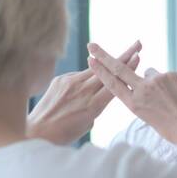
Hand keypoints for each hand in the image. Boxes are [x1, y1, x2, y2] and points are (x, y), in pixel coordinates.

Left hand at [26, 40, 140, 143]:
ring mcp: (71, 83)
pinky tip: (90, 80)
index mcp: (93, 106)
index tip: (138, 57)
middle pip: (108, 70)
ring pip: (94, 69)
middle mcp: (83, 91)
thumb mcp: (88, 123)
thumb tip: (97, 91)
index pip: (115, 83)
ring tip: (119, 52)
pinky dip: (87, 75)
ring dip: (108, 60)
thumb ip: (96, 105)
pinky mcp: (60, 79)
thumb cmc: (65, 134)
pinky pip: (79, 74)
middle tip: (138, 44)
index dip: (128, 69)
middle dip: (124, 56)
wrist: (38, 131)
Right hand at [87, 42, 176, 146]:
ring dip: (155, 81)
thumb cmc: (172, 128)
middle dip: (104, 55)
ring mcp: (156, 80)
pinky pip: (165, 75)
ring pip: (149, 73)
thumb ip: (142, 98)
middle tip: (92, 44)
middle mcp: (142, 90)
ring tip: (169, 99)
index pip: (112, 84)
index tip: (90, 60)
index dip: (100, 71)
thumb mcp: (149, 117)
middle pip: (118, 69)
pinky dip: (169, 83)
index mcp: (134, 104)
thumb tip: (145, 80)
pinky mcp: (170, 74)